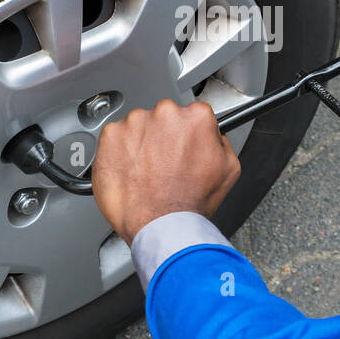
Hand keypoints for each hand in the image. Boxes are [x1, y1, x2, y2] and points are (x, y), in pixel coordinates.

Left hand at [92, 99, 240, 244]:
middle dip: (163, 136)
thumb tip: (213, 136)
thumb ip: (221, 143)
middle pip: (164, 117)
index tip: (183, 146)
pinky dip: (119, 152)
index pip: (193, 114)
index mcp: (196, 117)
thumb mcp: (228, 170)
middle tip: (164, 164)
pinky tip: (130, 171)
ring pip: (139, 126)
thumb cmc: (189, 203)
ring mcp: (135, 122)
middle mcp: (165, 113)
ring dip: (141, 143)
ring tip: (146, 171)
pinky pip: (115, 137)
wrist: (159, 225)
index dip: (188, 134)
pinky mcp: (111, 135)